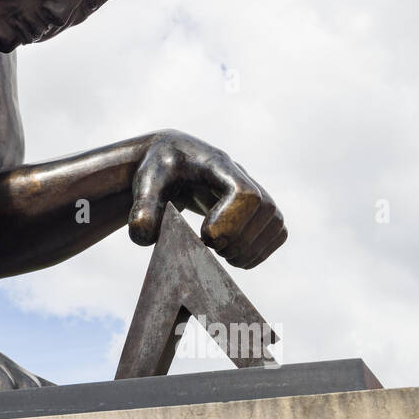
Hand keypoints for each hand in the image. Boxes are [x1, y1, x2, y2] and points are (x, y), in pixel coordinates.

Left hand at [128, 131, 286, 268]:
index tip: (205, 236)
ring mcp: (254, 191)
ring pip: (274, 222)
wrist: (169, 163)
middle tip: (210, 248)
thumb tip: (146, 236)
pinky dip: (260, 250)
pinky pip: (276, 231)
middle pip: (265, 209)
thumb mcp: (144, 184)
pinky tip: (233, 256)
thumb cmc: (158, 172)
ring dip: (252, 248)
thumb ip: (142, 208)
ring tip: (222, 254)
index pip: (245, 192)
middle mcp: (241, 175)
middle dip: (240, 239)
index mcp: (216, 164)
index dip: (232, 221)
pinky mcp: (258, 209)